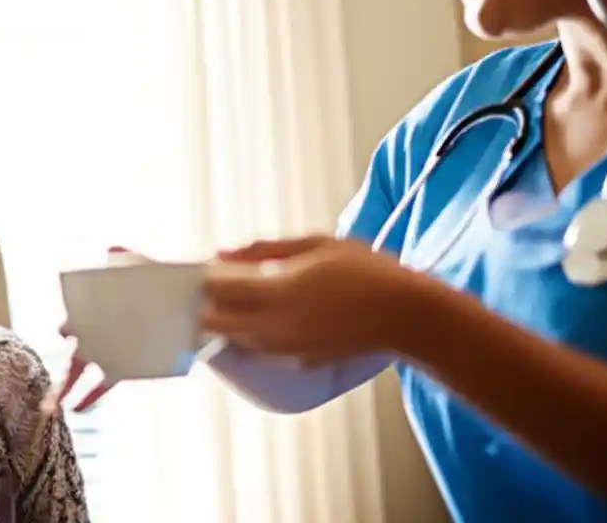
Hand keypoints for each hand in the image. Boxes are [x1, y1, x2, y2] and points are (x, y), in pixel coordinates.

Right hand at [40, 246, 145, 414]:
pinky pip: (101, 383)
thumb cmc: (157, 284)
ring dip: (65, 386)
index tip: (64, 334)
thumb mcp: (146, 271)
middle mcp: (94, 330)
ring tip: (53, 406)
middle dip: (62, 365)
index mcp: (95, 308)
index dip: (68, 327)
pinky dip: (89, 395)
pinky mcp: (120, 366)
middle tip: (53, 381)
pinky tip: (77, 408)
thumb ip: (130, 261)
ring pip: (78, 370)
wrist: (185, 306)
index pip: (75, 319)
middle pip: (72, 350)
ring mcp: (105, 349)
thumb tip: (112, 247)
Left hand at [202, 234, 423, 366]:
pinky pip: (257, 351)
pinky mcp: (297, 363)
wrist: (405, 315)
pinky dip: (248, 336)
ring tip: (235, 299)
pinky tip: (262, 318)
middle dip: (206, 303)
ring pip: (233, 339)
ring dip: (225, 320)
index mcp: (277, 291)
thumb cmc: (365, 271)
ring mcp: (285, 349)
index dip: (203, 277)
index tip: (202, 267)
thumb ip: (264, 249)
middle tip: (213, 285)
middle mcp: (275, 326)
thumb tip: (223, 253)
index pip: (218, 288)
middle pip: (215, 321)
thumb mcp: (315, 244)